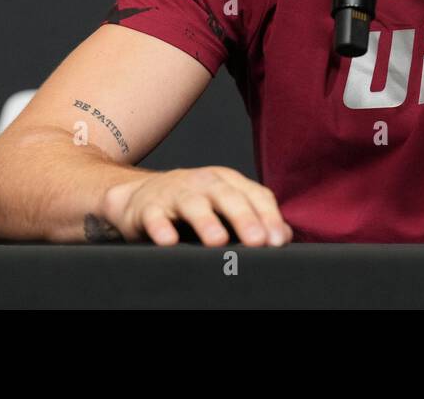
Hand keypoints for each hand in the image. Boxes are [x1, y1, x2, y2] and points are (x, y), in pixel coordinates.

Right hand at [99, 167, 291, 246]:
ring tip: (218, 241)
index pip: (255, 195)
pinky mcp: (148, 207)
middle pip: (228, 197)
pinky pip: (155, 217)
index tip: (278, 241)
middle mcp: (204, 183)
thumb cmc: (192, 205)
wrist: (139, 197)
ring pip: (193, 204)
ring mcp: (175, 193)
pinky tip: (169, 241)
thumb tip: (283, 237)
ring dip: (206, 221)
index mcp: (228, 182)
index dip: (269, 217)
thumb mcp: (224, 206)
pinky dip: (161, 227)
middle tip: (257, 241)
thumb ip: (254, 218)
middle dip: (244, 218)